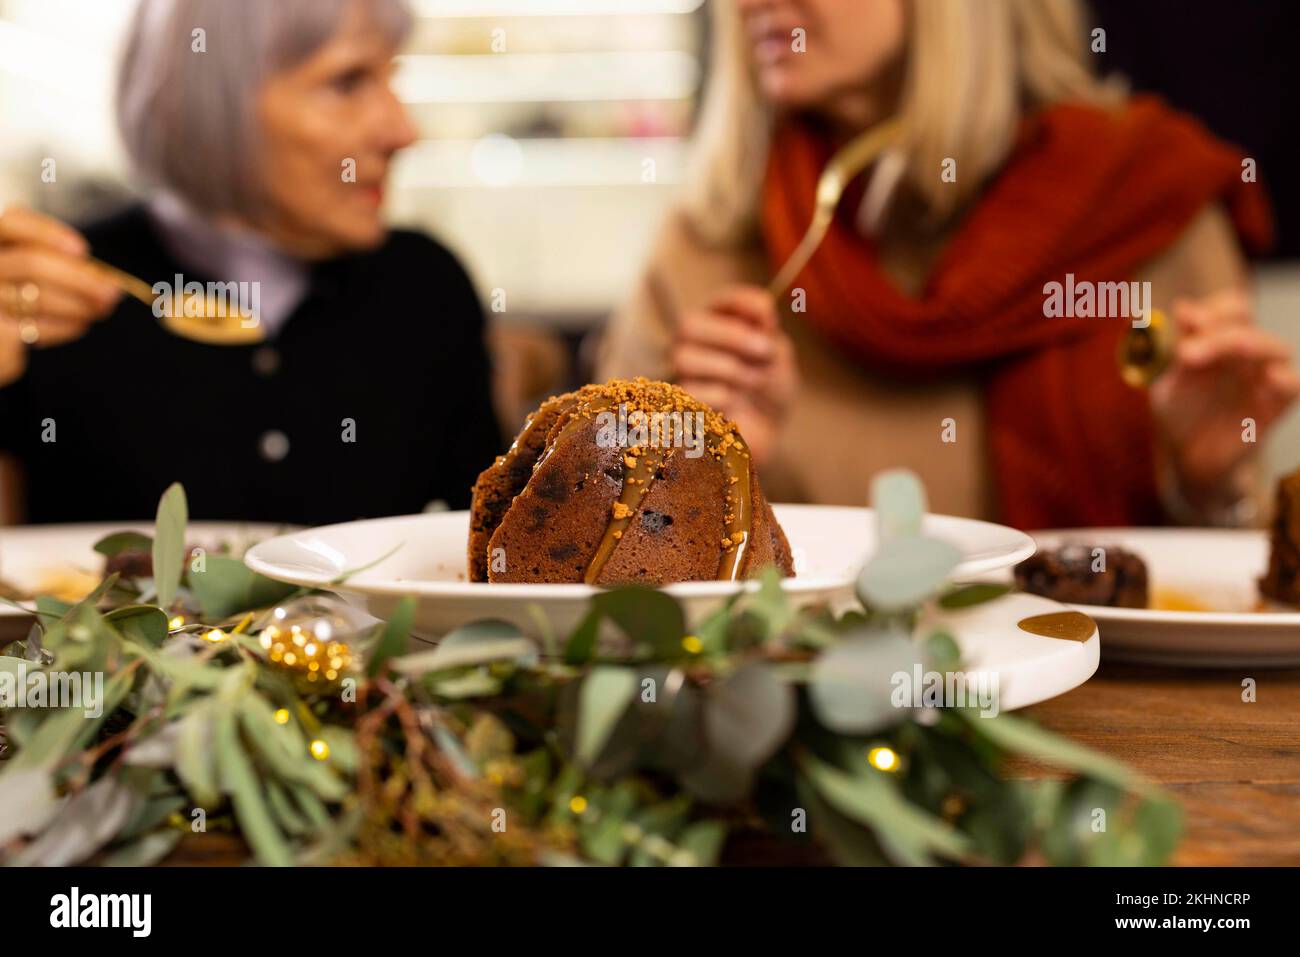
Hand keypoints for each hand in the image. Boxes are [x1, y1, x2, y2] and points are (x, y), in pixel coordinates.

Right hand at [0, 204, 121, 386]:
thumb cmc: (14, 300)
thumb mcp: (30, 274)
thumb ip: (58, 266)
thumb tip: (105, 278)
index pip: (12, 223)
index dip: (47, 233)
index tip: (82, 250)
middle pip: (32, 263)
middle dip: (81, 278)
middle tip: (112, 292)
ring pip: (40, 297)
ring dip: (80, 304)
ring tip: (101, 308)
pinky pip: (38, 327)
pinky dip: (66, 326)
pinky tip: (81, 324)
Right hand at [670, 284, 797, 464]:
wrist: (768, 431)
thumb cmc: (770, 388)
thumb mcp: (778, 356)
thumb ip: (768, 332)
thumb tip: (763, 310)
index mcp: (720, 321)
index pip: (724, 300)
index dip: (743, 302)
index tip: (769, 316)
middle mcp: (695, 341)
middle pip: (688, 324)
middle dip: (731, 336)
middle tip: (764, 351)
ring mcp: (684, 372)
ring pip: (684, 358)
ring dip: (728, 368)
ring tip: (753, 382)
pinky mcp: (681, 403)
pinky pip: (690, 392)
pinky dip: (722, 396)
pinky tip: (735, 404)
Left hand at [1150, 289, 1298, 502]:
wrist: (1189, 459)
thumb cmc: (1181, 416)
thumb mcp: (1170, 382)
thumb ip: (1178, 350)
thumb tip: (1184, 306)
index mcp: (1221, 342)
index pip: (1231, 309)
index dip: (1213, 309)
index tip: (1186, 320)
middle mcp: (1246, 355)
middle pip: (1247, 326)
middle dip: (1217, 332)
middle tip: (1185, 354)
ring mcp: (1263, 378)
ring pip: (1275, 348)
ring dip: (1245, 345)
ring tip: (1206, 360)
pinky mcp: (1276, 406)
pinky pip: (1293, 384)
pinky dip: (1283, 377)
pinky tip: (1265, 377)